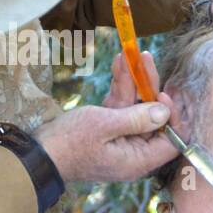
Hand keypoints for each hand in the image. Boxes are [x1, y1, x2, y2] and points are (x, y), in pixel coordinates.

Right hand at [34, 52, 182, 182]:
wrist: (39, 153)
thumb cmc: (70, 143)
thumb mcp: (105, 126)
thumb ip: (138, 118)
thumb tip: (165, 111)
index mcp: (138, 159)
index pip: (172, 140)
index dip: (173, 116)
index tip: (163, 94)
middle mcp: (133, 151)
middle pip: (153, 117)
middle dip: (149, 86)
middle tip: (146, 58)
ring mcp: (120, 139)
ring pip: (135, 107)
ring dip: (132, 81)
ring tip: (129, 53)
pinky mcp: (107, 129)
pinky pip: (119, 107)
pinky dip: (119, 87)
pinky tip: (119, 64)